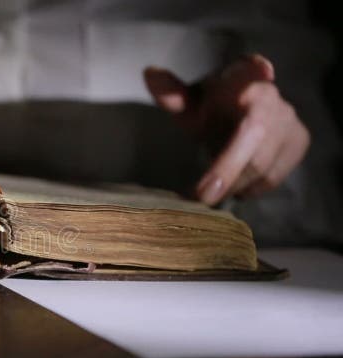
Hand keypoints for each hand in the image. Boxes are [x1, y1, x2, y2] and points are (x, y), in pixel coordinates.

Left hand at [144, 54, 309, 204]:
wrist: (240, 116)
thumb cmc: (211, 109)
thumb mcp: (188, 104)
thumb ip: (171, 94)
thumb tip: (150, 74)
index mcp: (243, 77)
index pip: (254, 68)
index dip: (259, 68)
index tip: (263, 69)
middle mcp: (272, 95)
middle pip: (255, 137)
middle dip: (228, 171)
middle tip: (202, 196)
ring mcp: (290, 118)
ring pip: (265, 164)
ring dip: (237, 184)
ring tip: (215, 189)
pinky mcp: (300, 141)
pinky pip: (275, 175)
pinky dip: (252, 188)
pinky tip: (236, 185)